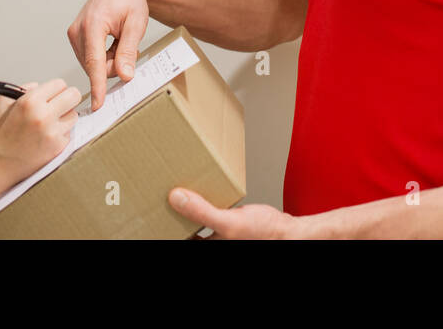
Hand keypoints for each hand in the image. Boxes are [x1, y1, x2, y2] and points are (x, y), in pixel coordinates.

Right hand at [0, 79, 81, 190]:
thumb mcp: (5, 103)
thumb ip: (25, 89)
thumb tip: (41, 86)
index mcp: (30, 101)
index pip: (60, 84)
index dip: (56, 90)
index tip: (53, 95)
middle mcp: (43, 115)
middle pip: (74, 96)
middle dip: (68, 99)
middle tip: (60, 105)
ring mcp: (52, 132)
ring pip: (74, 115)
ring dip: (65, 117)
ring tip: (48, 125)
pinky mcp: (58, 147)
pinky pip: (69, 133)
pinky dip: (61, 134)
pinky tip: (45, 139)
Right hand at [67, 0, 150, 109]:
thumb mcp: (136, 24)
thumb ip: (129, 51)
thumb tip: (124, 76)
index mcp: (93, 25)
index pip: (95, 63)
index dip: (97, 86)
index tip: (97, 105)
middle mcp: (78, 29)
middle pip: (95, 66)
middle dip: (114, 65)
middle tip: (130, 48)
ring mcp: (74, 32)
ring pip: (92, 64)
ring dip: (109, 60)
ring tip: (120, 40)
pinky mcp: (74, 35)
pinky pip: (90, 57)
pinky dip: (104, 55)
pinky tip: (113, 40)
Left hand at [168, 188, 304, 238]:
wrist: (290, 234)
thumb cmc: (266, 236)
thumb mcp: (231, 224)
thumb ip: (203, 213)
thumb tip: (176, 199)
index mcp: (207, 249)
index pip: (176, 239)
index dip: (162, 228)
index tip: (151, 214)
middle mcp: (212, 245)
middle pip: (183, 232)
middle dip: (173, 217)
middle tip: (162, 199)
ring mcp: (219, 238)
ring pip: (195, 225)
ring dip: (187, 211)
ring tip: (178, 192)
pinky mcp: (227, 228)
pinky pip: (208, 218)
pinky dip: (203, 206)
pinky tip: (203, 193)